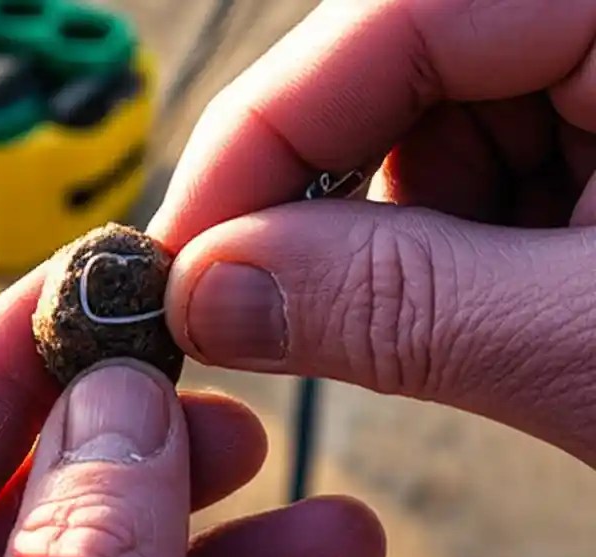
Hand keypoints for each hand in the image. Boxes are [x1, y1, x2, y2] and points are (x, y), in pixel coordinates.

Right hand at [149, 0, 595, 465]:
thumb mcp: (589, 344)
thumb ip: (391, 301)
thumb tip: (203, 290)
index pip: (396, 16)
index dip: (263, 133)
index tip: (181, 258)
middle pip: (398, 73)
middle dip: (328, 207)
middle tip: (257, 317)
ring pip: (433, 136)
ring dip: (401, 246)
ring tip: (466, 336)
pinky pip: (489, 181)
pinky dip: (457, 262)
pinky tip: (493, 321)